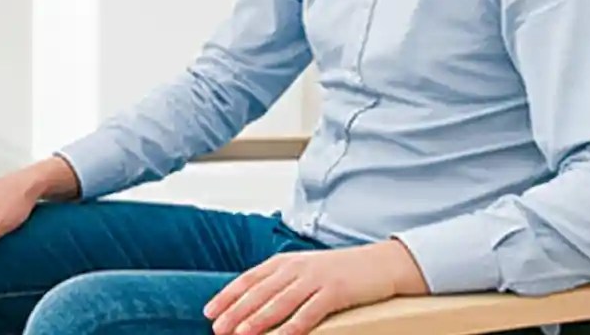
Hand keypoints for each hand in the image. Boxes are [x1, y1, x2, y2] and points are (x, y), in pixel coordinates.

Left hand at [202, 239, 426, 334]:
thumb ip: (280, 283)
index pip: (249, 279)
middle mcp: (297, 268)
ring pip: (280, 302)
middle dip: (235, 311)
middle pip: (260, 292)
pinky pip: (310, 312)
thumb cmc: (340, 271)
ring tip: (239, 334)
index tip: (209, 312)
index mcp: (286, 262)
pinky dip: (294, 326)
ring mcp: (316, 278)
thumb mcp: (305, 271)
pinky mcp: (335, 291)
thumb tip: (251, 303)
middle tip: (217, 328)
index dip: (227, 296)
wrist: (380, 263)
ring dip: (258, 320)